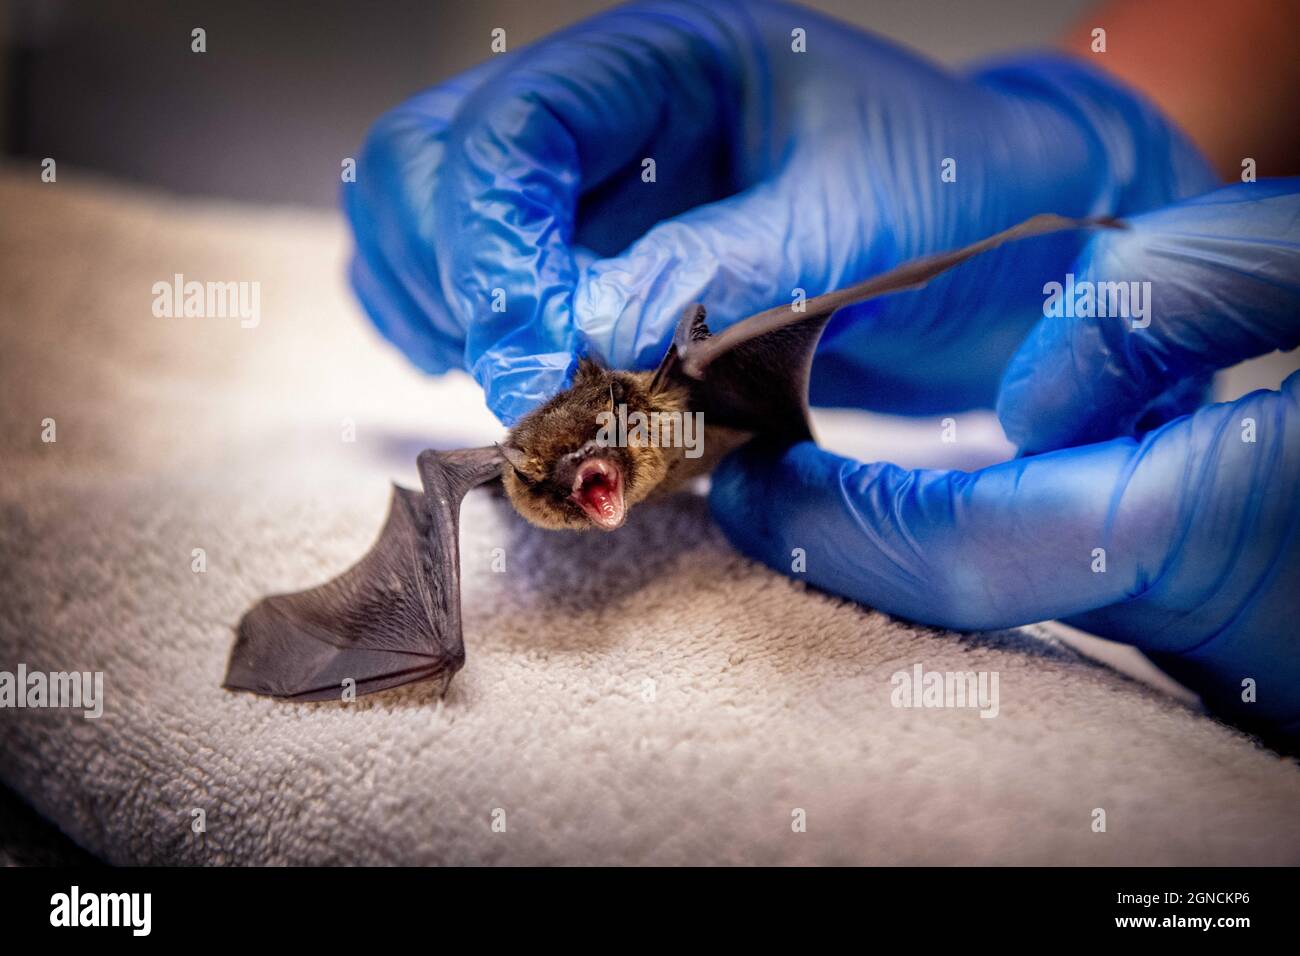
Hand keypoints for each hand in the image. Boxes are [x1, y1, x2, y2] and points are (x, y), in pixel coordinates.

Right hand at [345, 0, 1212, 423]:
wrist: (983, 232)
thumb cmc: (941, 191)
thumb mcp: (851, 219)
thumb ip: (719, 271)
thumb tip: (595, 340)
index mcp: (658, 60)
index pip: (512, 131)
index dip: (495, 255)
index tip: (531, 371)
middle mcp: (596, 113)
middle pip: (429, 170)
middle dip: (460, 289)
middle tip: (533, 390)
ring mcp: (573, 184)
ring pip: (420, 232)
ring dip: (454, 322)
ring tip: (544, 386)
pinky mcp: (571, 252)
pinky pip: (455, 286)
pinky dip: (467, 341)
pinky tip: (535, 375)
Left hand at [710, 181, 1299, 744]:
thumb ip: (1190, 293)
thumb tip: (1038, 393)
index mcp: (1220, 528)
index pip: (958, 555)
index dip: (833, 523)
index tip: (755, 481)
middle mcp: (1207, 620)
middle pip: (970, 596)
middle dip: (854, 541)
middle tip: (775, 477)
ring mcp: (1222, 650)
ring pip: (1024, 599)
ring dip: (920, 543)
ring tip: (851, 476)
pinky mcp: (1236, 641)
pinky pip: (1083, 595)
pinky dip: (1002, 547)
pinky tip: (980, 491)